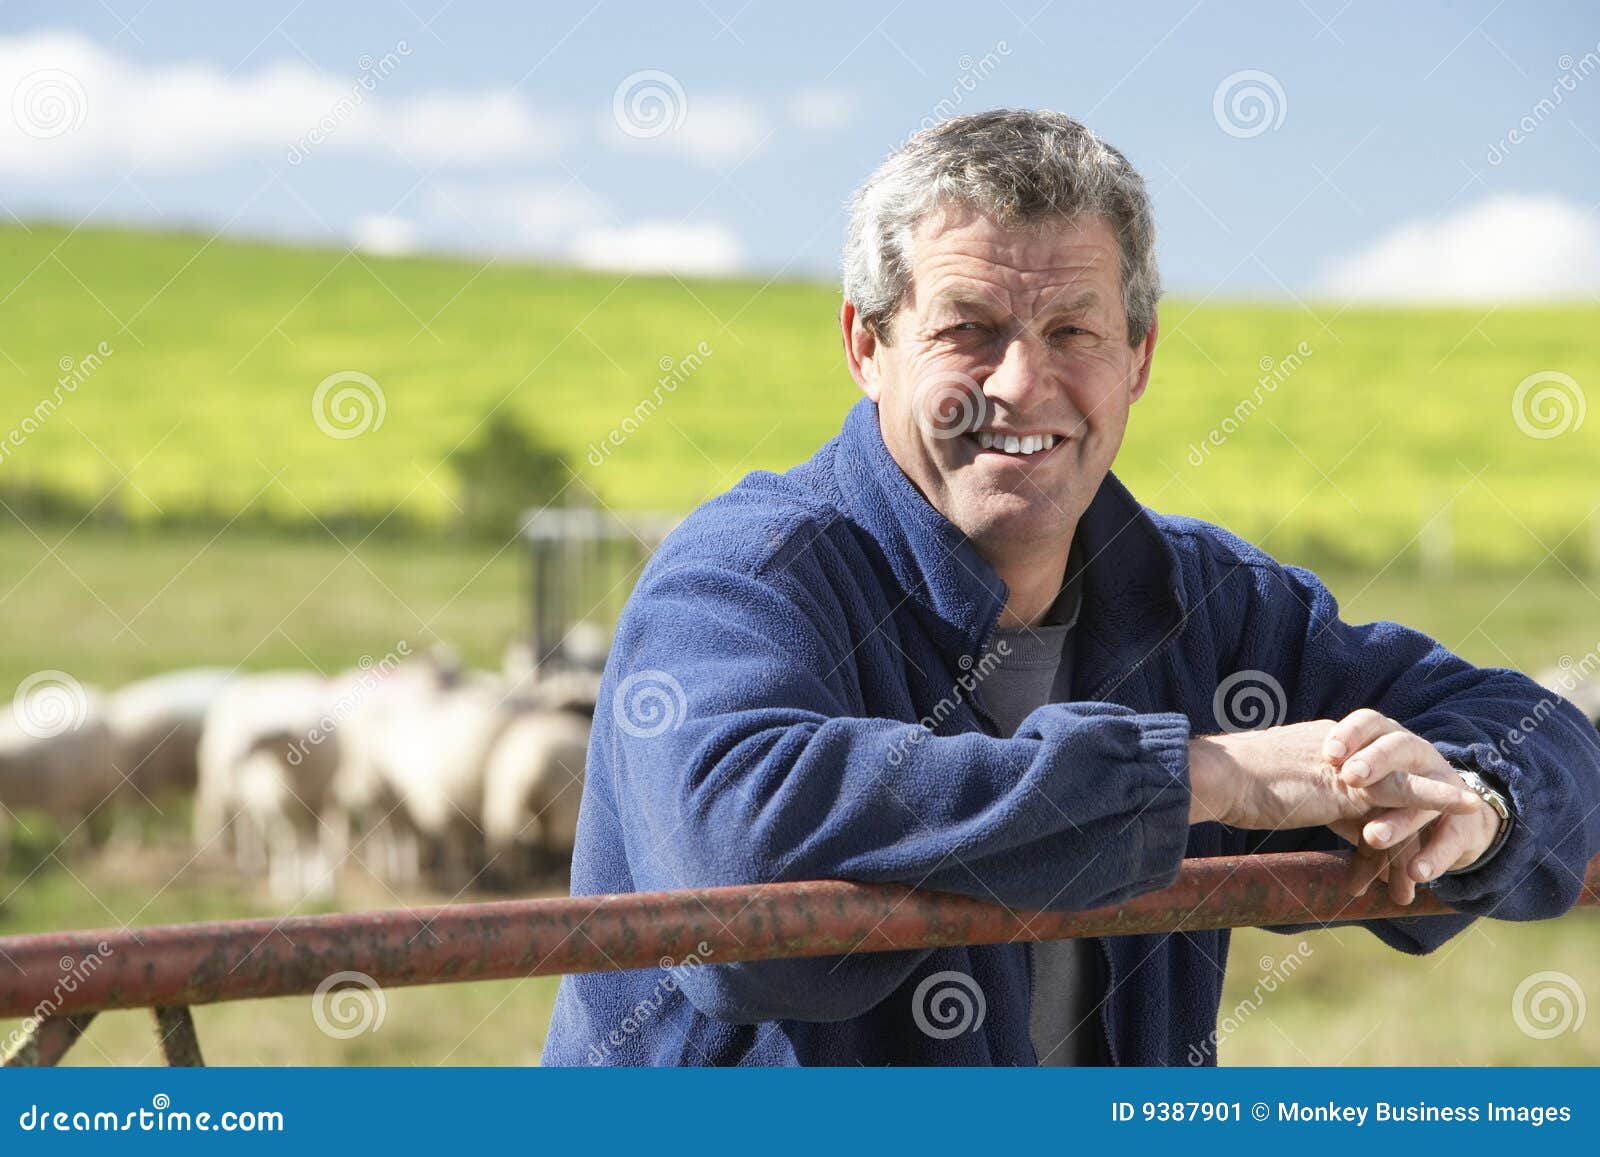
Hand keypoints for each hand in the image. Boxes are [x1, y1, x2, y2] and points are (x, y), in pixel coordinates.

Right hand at [1189, 719, 1480, 831]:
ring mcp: (1347, 764)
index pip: (1363, 771)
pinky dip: (1437, 797)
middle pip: (1387, 776)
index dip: (1379, 800)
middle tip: (1431, 828)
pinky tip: (1465, 805)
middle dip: (1412, 806)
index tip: (1385, 831)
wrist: (1217, 778)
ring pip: (1401, 783)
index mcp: (1317, 744)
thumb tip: (1282, 805)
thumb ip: (1286, 791)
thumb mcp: (1263, 786)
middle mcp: (1338, 747)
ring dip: (1435, 801)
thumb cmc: (1225, 785)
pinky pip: (1405, 790)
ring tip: (1469, 809)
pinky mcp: (1352, 784)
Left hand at [1321, 709, 1503, 896]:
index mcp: (1387, 740)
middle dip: (1375, 761)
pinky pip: (1450, 838)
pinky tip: (1417, 874)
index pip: (1369, 724)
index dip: (1350, 734)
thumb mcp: (1353, 791)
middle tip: (1351, 777)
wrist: (1451, 818)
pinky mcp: (1462, 824)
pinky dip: (1434, 857)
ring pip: (1421, 799)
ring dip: (1398, 820)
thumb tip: (1273, 806)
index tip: (1328, 753)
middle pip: (1399, 748)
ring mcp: (1444, 788)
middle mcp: (1418, 756)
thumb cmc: (1383, 796)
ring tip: (1372, 838)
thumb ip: (1327, 792)